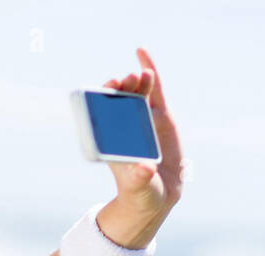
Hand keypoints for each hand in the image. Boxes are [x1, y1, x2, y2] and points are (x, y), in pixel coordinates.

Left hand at [100, 47, 185, 225]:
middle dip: (121, 87)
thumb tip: (145, 168)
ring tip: (140, 74)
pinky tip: (141, 51)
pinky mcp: (159, 115)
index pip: (104, 114)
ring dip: (137, 80)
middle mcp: (124, 125)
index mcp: (113, 140)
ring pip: (137, 92)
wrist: (159, 194)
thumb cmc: (142, 192)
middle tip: (126, 80)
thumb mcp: (140, 187)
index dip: (104, 99)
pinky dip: (149, 71)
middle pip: (120, 100)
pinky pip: (154, 90)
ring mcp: (142, 118)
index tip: (109, 89)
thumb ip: (141, 178)